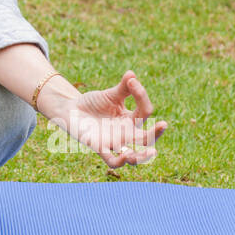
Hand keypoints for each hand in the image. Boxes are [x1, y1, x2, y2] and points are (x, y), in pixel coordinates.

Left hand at [53, 70, 167, 167]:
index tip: (131, 81)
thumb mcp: (110, 95)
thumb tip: (132, 74)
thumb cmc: (94, 104)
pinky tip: (125, 155)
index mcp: (131, 120)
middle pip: (147, 138)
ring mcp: (114, 142)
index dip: (141, 95)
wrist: (71, 110)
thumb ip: (123, 88)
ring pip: (133, 156)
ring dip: (142, 156)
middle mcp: (126, 134)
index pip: (145, 111)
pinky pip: (111, 160)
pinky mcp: (100, 147)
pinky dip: (119, 161)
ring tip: (151, 152)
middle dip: (156, 133)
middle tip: (163, 124)